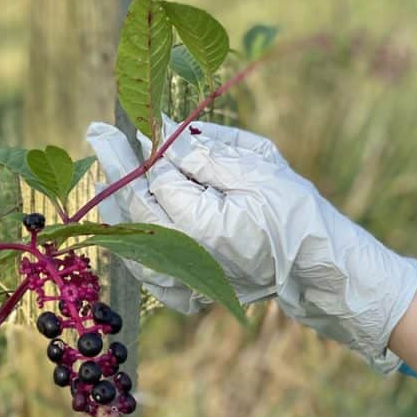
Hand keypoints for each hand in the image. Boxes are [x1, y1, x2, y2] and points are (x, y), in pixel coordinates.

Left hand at [86, 118, 416, 373]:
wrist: (318, 266)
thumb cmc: (296, 214)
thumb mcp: (258, 169)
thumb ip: (204, 153)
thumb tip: (159, 134)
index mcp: (201, 225)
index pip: (156, 180)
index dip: (139, 149)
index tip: (124, 122)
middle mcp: (185, 257)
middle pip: (134, 209)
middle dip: (115, 168)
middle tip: (98, 133)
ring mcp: (186, 281)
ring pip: (132, 242)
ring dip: (115, 206)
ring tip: (105, 174)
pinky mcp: (192, 293)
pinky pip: (149, 272)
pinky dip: (134, 246)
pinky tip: (125, 226)